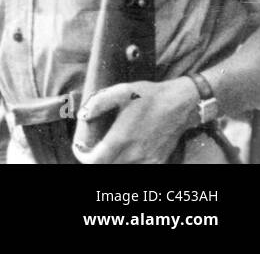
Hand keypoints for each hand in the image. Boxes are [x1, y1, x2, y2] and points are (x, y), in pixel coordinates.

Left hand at [72, 79, 198, 163]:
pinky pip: (138, 169)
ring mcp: (148, 160)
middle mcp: (135, 153)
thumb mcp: (121, 91)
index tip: (79, 147)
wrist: (181, 103)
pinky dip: (126, 163)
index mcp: (123, 138)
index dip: (82, 156)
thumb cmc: (149, 95)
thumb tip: (82, 116)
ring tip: (105, 149)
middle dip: (94, 159)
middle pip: (106, 167)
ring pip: (121, 169)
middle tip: (90, 146)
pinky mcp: (158, 162)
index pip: (95, 161)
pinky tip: (123, 152)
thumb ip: (98, 102)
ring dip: (110, 161)